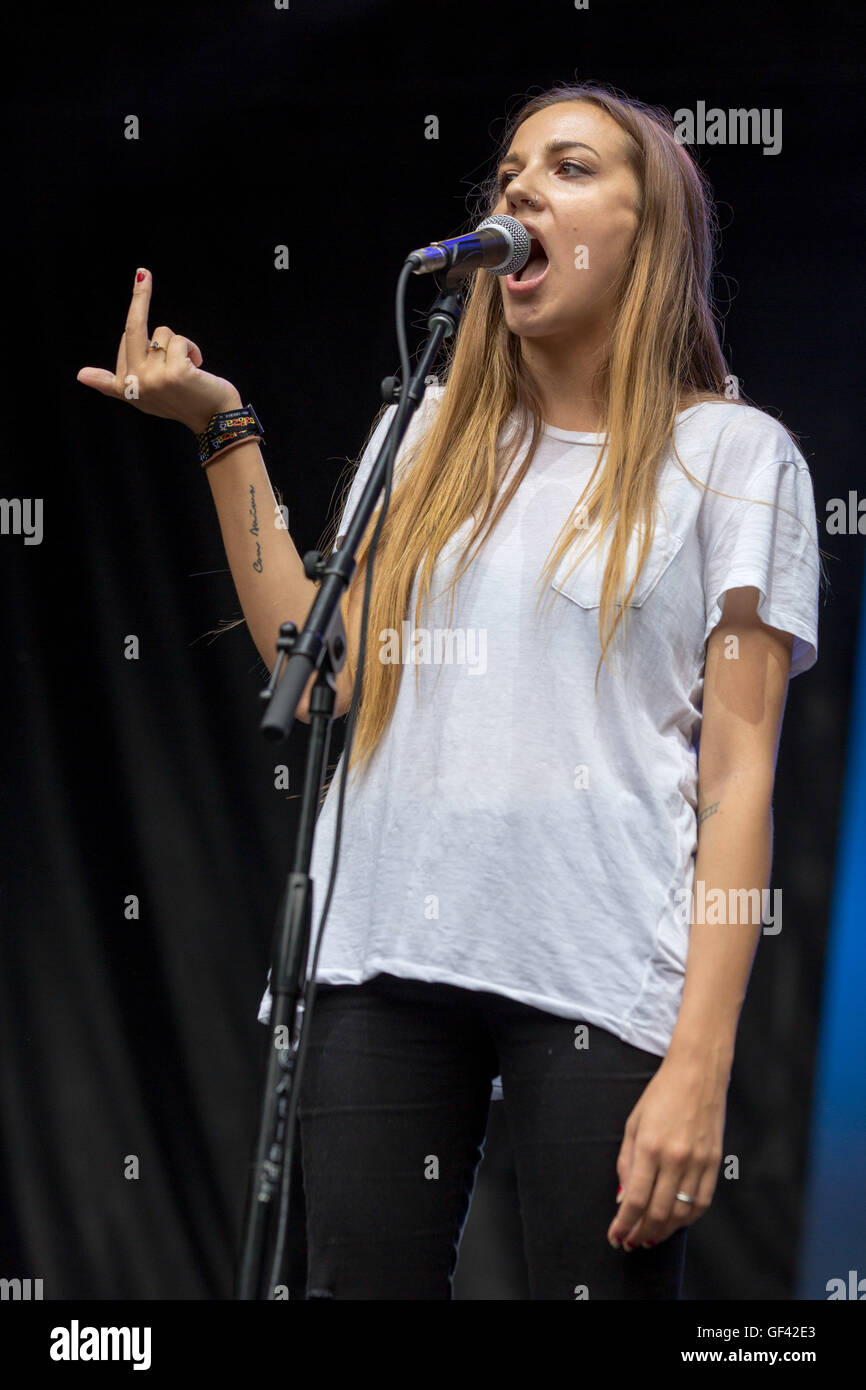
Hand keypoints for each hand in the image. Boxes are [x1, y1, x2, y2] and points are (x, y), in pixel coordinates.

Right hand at [77, 267, 241, 433]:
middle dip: (140, 296)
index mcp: (124, 388)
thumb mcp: (142, 396)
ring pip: (162, 334)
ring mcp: (152, 379)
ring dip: (179, 346)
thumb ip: (112, 385)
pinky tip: (196, 369)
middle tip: (143, 274)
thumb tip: (80, 374)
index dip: (135, 305)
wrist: (214, 420)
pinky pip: (179, 340)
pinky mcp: (174, 374)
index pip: (123, 342)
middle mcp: (134, 384)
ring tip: (187, 370)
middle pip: (133, 328)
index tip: (139, 274)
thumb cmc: (180, 402)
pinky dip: (192, 349)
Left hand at [606, 1051, 727, 1249]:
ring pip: (680, 1214)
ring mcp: (698, 1163)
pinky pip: (702, 1203)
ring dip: (662, 1232)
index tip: (615, 1236)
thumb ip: (627, 1163)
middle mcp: (675, 1159)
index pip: (634, 1200)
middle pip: (657, 1213)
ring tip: (649, 1238)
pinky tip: (674, 1223)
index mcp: (650, 1147)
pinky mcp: (715, 1163)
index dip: (623, 1224)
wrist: (698, 1073)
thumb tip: (623, 1199)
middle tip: (630, 1243)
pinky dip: (687, 1219)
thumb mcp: (633, 1124)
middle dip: (640, 1234)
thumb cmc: (661, 1095)